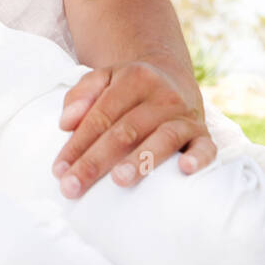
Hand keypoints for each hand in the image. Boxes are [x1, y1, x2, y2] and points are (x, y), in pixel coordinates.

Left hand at [51, 61, 216, 197]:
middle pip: (125, 131)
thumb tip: (65, 123)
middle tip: (73, 186)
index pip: (101, 115)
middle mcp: (161, 95)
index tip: (59, 170)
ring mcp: (184, 115)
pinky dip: (198, 158)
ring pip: (162, 138)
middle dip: (96, 161)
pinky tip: (186, 171)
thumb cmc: (128, 88)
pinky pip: (205, 147)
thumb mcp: (103, 79)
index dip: (78, 143)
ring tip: (119, 181)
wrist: (172, 78)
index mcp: (133, 79)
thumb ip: (81, 95)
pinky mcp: (203, 134)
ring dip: (141, 161)